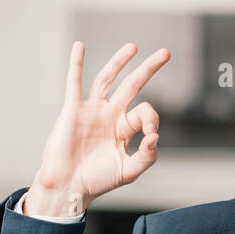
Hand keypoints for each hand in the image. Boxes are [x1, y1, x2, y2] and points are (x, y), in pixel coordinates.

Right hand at [25, 41, 170, 216]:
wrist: (68, 187)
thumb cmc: (97, 181)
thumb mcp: (129, 171)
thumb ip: (147, 155)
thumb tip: (155, 135)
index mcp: (124, 129)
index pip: (145, 111)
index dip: (152, 118)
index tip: (150, 133)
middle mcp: (110, 116)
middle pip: (132, 85)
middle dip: (149, 69)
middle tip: (165, 53)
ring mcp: (92, 110)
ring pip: (107, 79)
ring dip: (119, 61)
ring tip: (133, 47)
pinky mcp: (73, 110)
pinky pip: (74, 83)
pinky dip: (76, 64)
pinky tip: (79, 47)